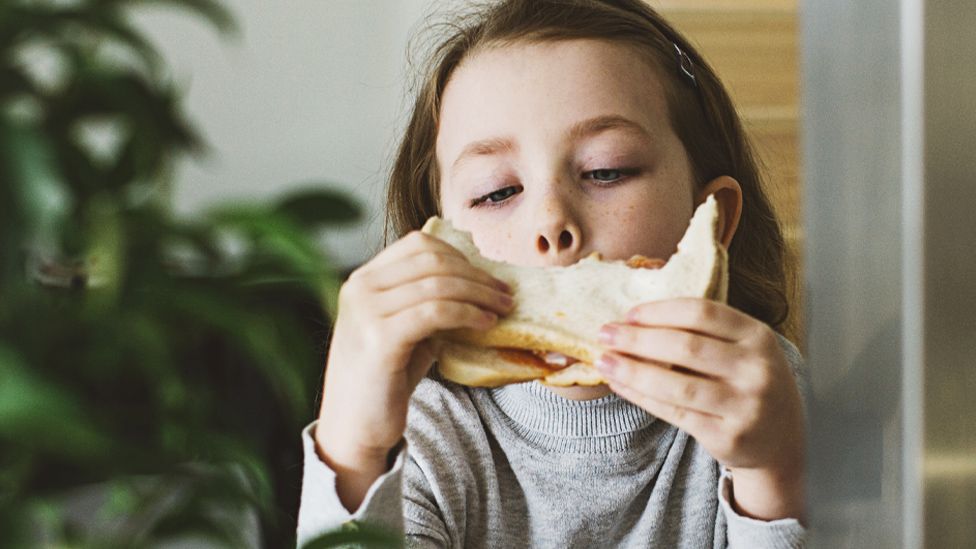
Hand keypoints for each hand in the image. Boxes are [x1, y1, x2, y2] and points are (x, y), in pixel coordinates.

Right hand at [315, 230, 512, 481]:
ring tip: (503, 309)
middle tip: (506, 293)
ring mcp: (366, 312)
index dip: (460, 256)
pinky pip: (435, 312)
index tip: (487, 276)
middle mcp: (360, 288)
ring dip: (479, 294)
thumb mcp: (404, 329)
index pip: (418, 245)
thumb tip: (479, 283)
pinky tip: (486, 324)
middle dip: (477, 275)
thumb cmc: (384, 379)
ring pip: (438, 284)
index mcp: (363, 280)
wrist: (353, 428)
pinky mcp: (380, 339)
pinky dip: (468, 313)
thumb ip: (428, 302)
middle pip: (432, 260)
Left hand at [595, 298, 804, 520]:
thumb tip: (633, 319)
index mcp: (758, 336)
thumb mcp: (742, 350)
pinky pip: (674, 413)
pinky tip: (620, 386)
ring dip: (632, 371)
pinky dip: (641, 397)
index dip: (660, 311)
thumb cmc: (747, 383)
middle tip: (604, 333)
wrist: (779, 441)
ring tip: (603, 361)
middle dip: (637, 339)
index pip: (702, 313)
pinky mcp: (728, 436)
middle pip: (685, 347)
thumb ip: (703, 333)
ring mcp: (745, 406)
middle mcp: (756, 370)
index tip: (628, 314)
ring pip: (676, 385)